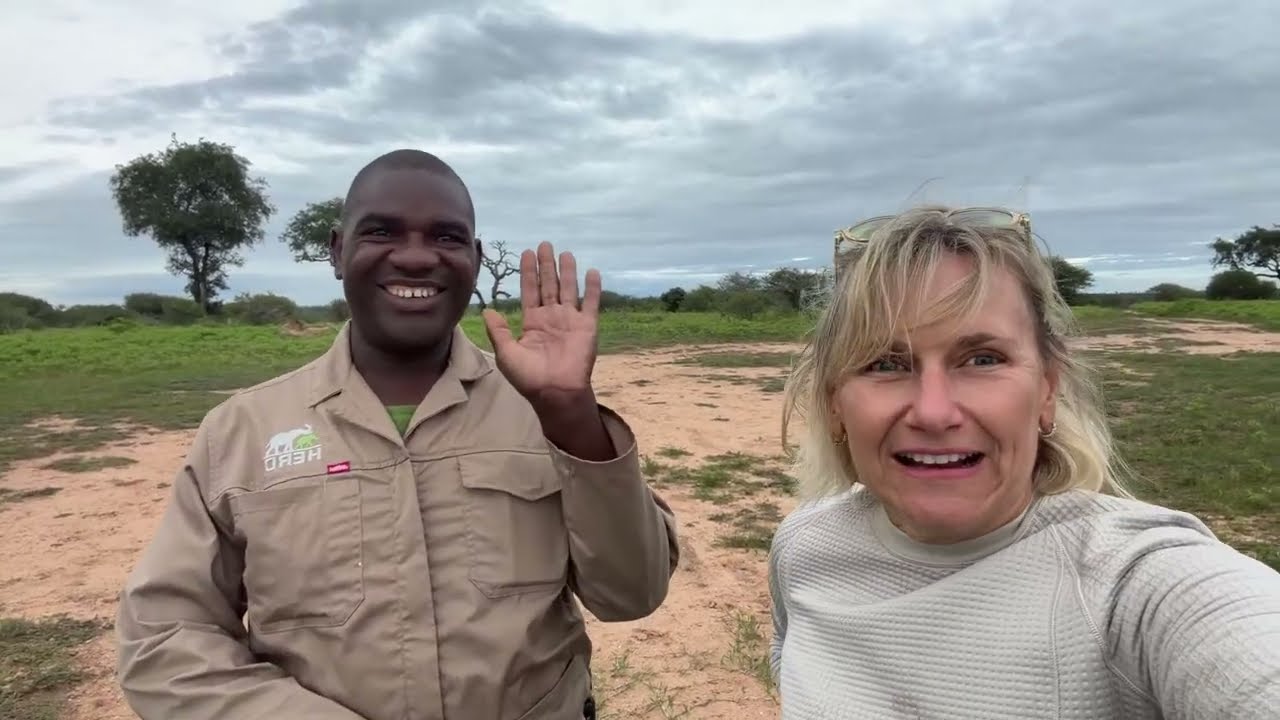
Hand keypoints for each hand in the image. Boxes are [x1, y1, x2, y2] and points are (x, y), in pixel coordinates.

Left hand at [482, 241, 601, 407]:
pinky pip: (590, 304)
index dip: (528, 273)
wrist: (555, 392)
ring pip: (568, 289)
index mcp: (533, 322)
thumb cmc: (529, 377)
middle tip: (544, 244)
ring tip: (565, 253)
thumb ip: (499, 330)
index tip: (526, 253)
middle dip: (546, 265)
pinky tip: (592, 272)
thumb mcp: (506, 353)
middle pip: (548, 285)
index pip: (529, 291)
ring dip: (567, 271)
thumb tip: (488, 309)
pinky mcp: (587, 327)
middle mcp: (552, 318)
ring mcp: (570, 321)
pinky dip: (592, 288)